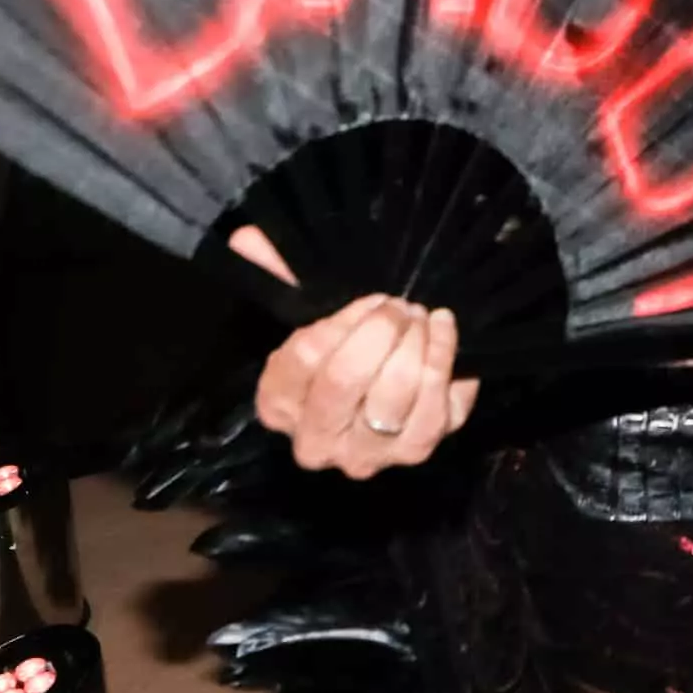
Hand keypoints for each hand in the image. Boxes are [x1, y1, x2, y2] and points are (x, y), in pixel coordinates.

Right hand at [231, 225, 479, 477]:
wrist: (382, 382)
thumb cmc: (335, 341)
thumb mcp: (303, 309)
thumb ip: (276, 272)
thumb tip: (247, 238)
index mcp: (278, 406)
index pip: (303, 357)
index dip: (341, 321)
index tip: (369, 299)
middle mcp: (318, 443)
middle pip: (346, 380)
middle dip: (379, 331)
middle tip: (398, 304)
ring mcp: (369, 454)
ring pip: (395, 397)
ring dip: (415, 344)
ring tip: (420, 315)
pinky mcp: (418, 451)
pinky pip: (439, 410)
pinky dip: (444, 361)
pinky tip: (442, 330)